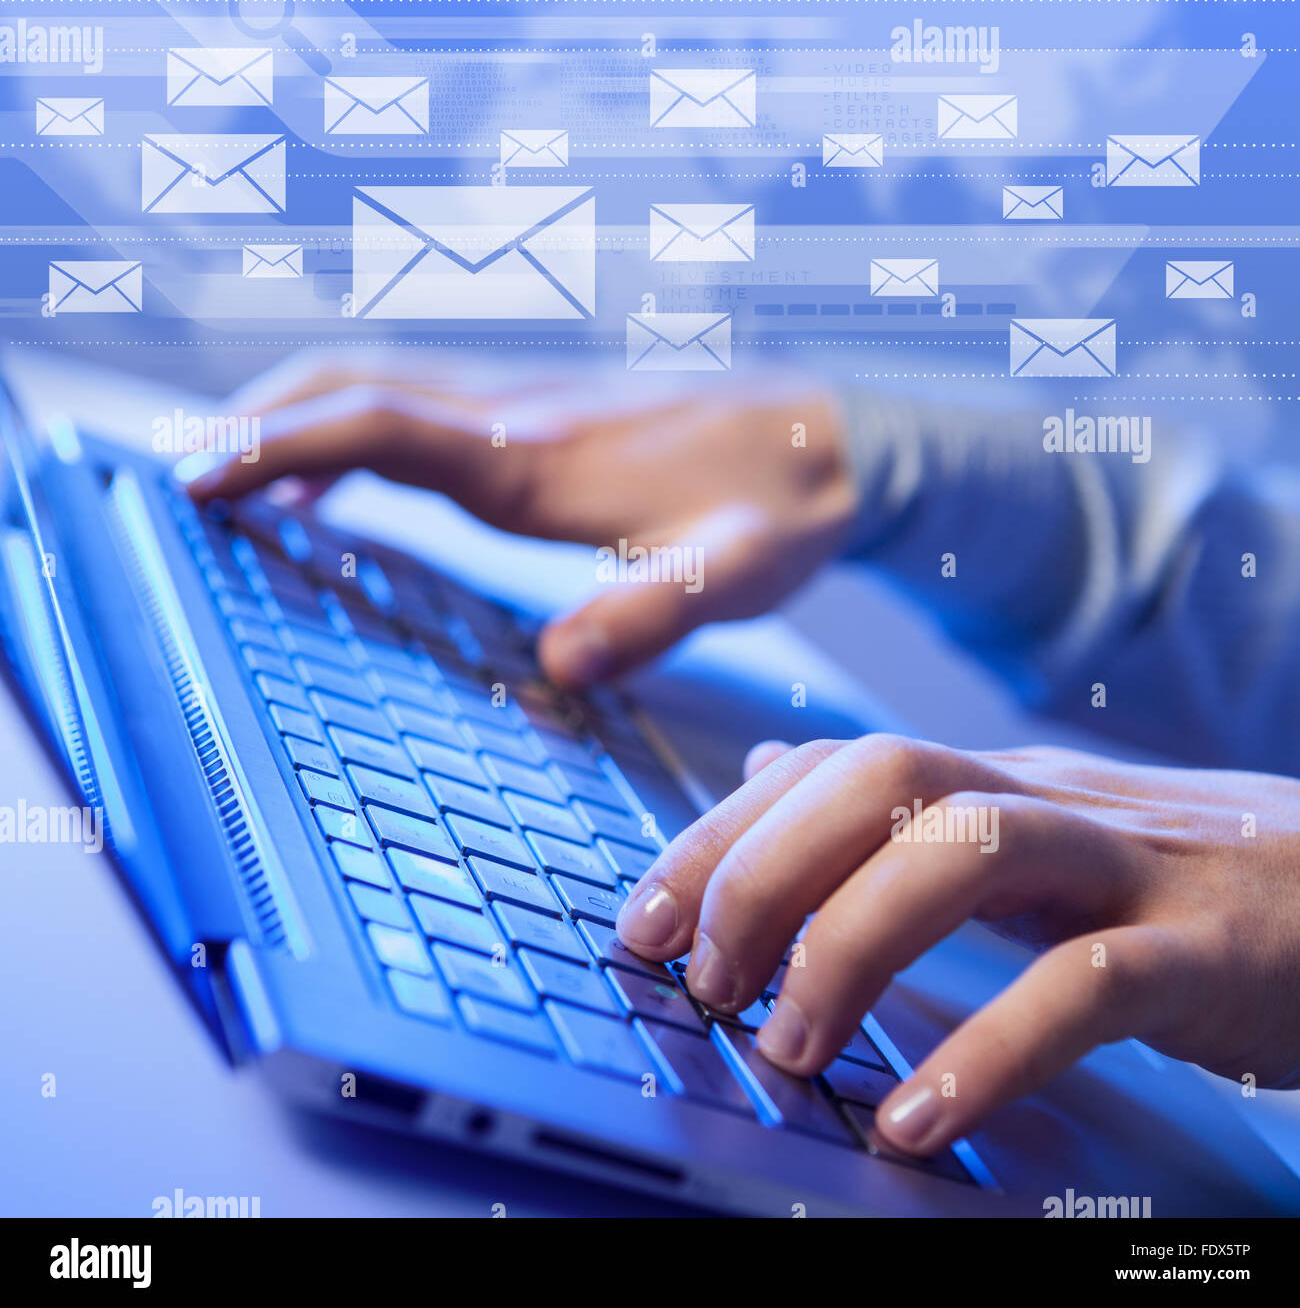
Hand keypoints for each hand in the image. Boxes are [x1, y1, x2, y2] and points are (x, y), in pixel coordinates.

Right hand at [180, 363, 855, 689]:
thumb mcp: (729, 576)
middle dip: (260, 418)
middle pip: (355, 385)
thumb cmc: (779, 509)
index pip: (379, 425)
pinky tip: (340, 484)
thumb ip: (650, 614)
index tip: (201, 471)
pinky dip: (352, 435)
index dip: (282, 442)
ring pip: (380, 387)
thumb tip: (562, 666)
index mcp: (536, 456)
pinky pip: (419, 411)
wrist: (832, 439)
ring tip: (232, 475)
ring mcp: (526, 405)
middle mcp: (515, 415)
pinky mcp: (542, 415)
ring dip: (297, 417)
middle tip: (186, 472)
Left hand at [615, 733, 1299, 1156]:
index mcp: (994, 782)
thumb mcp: (1024, 825)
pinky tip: (922, 1120)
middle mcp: (1045, 801)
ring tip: (791, 1047)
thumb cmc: (1174, 876)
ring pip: (968, 851)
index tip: (645, 922)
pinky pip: (1086, 985)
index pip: (831, 764)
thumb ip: (892, 807)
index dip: (722, 832)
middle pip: (881, 778)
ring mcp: (1128, 866)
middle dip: (763, 872)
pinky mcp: (1205, 952)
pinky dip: (991, 1047)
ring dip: (851, 945)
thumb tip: (762, 776)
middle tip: (703, 982)